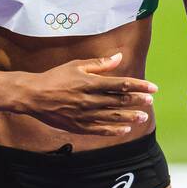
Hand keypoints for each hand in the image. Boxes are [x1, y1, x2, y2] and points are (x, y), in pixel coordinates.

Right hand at [19, 52, 157, 136]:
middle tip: (150, 102)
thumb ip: (99, 64)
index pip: (121, 84)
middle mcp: (90, 99)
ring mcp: (84, 114)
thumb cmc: (55, 77)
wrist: (33, 95)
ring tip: (143, 117)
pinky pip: (100, 130)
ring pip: (113, 116)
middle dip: (137, 101)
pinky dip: (114, 130)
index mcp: (90, 82)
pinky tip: (125, 129)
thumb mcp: (76, 65)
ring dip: (130, 116)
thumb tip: (119, 57)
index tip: (153, 87)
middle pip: (119, 101)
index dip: (139, 86)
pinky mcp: (78, 126)